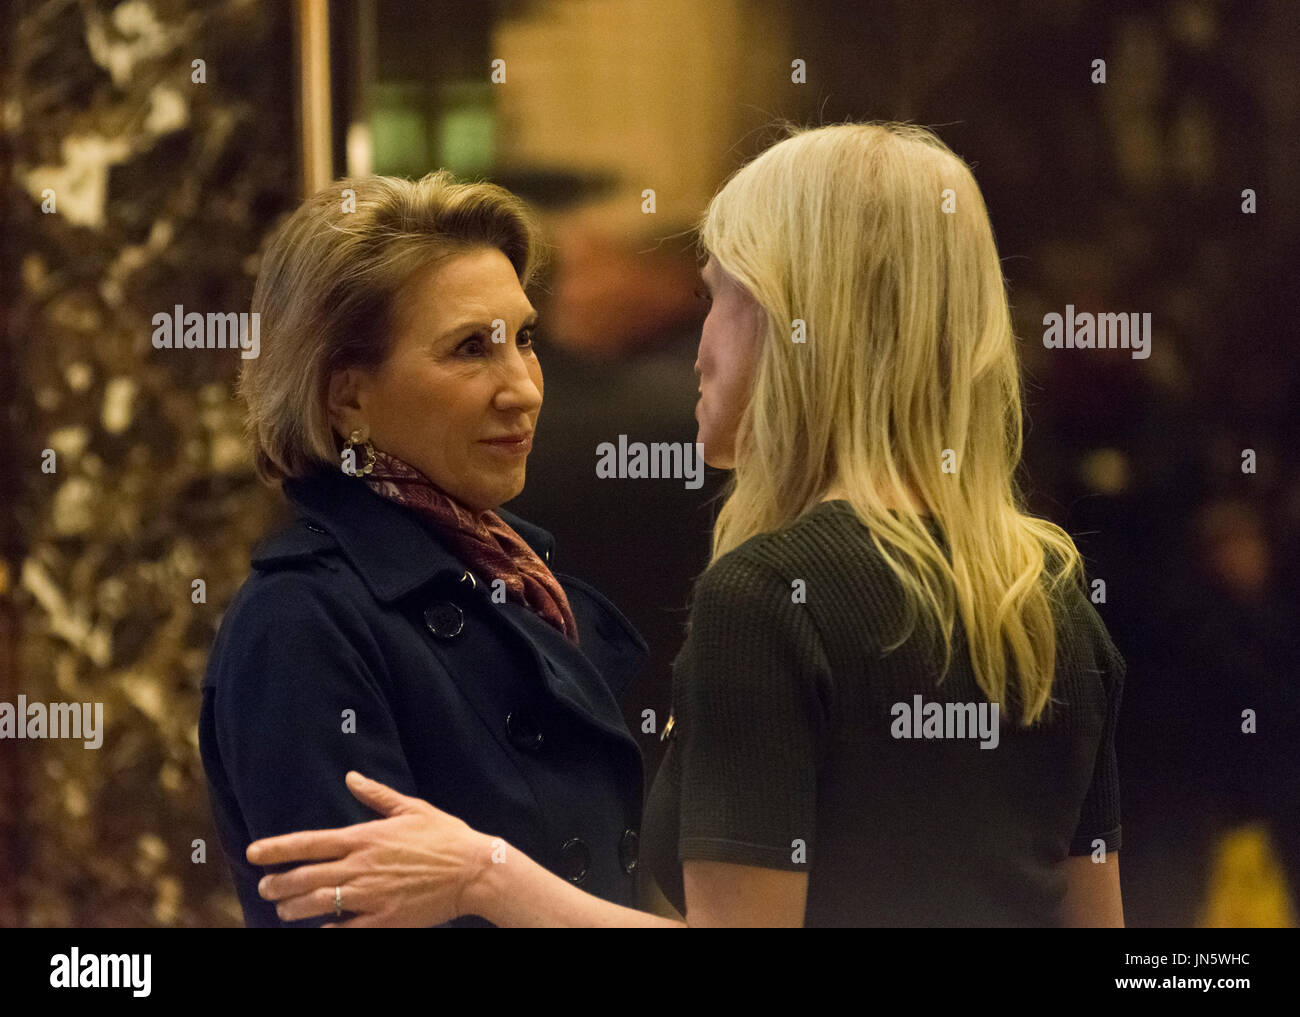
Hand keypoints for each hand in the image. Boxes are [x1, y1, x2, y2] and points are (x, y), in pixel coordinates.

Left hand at [247, 771, 488, 926]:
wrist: (474, 870)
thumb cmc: (445, 836)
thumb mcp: (412, 808)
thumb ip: (377, 795)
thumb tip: (351, 778)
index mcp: (365, 837)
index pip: (310, 842)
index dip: (277, 848)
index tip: (254, 853)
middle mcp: (361, 866)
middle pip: (305, 877)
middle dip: (278, 884)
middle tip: (264, 888)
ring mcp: (371, 895)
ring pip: (318, 904)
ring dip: (294, 909)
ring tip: (283, 911)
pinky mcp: (384, 919)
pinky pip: (345, 929)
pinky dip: (328, 930)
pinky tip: (320, 930)